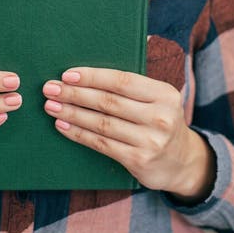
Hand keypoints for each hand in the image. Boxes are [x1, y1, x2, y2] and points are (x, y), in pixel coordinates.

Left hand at [42, 68, 214, 200]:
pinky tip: (63, 126)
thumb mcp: (158, 98)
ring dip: (72, 113)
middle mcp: (160, 117)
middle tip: (50, 88)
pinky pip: (102, 144)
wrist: (182, 162)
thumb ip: (133, 84)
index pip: (122, 81)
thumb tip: (90, 70)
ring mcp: (150, 141)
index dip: (92, 77)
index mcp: (164, 94)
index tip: (67, 74)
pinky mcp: (139, 160)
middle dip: (75, 94)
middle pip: (108, 102)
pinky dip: (79, 134)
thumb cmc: (160, 121)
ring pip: (102, 124)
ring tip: (51, 106)